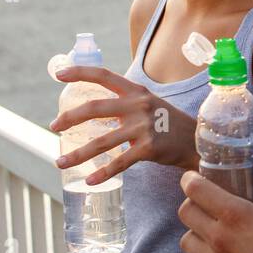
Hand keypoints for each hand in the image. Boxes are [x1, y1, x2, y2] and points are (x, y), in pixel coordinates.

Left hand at [50, 65, 198, 185]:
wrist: (197, 141)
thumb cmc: (168, 123)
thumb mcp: (149, 103)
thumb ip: (126, 102)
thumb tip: (94, 109)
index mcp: (136, 91)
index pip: (104, 76)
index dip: (80, 72)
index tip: (59, 74)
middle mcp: (138, 105)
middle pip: (95, 108)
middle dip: (69, 118)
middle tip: (54, 127)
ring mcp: (144, 127)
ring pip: (102, 141)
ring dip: (78, 153)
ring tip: (60, 162)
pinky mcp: (149, 148)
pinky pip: (120, 162)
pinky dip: (103, 173)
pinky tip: (90, 181)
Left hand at [177, 158, 252, 252]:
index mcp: (237, 215)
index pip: (195, 190)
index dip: (190, 181)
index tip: (193, 180)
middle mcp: (220, 238)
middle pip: (185, 213)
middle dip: (193, 205)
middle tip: (205, 207)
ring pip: (186, 242)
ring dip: (195, 235)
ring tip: (209, 235)